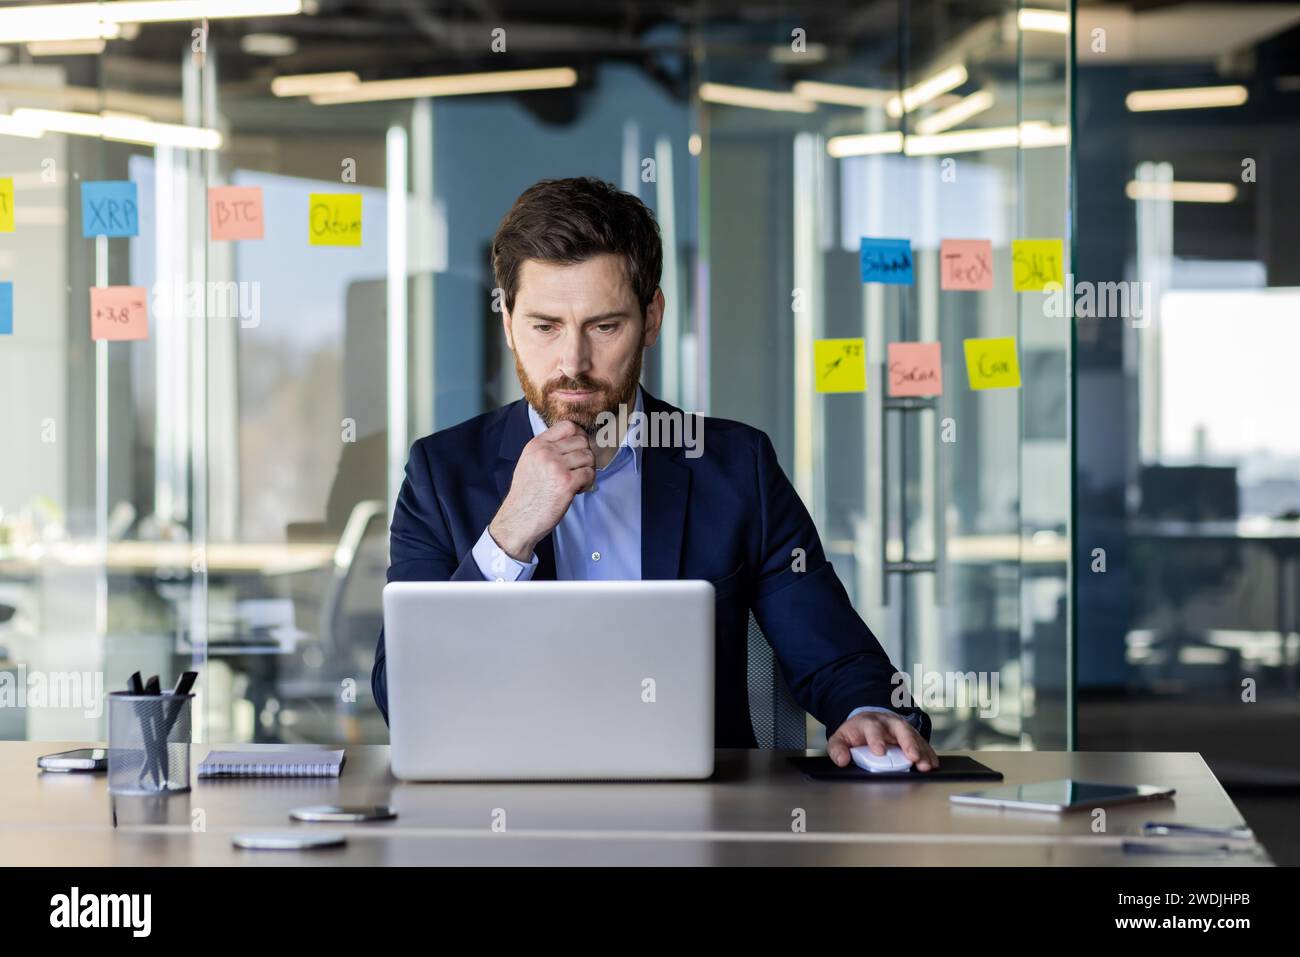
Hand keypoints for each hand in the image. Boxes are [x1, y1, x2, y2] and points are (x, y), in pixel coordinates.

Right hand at [489, 420, 594, 560]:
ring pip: (588, 457)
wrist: (518, 519)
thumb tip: (574, 441)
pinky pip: (589, 473)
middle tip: (578, 469)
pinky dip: (588, 482)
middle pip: (582, 441)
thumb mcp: (529, 462)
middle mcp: (546, 452)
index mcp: (536, 445)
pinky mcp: (566, 483)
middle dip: (585, 456)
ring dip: (587, 470)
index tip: (579, 448)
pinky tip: (577, 490)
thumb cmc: (526, 495)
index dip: (579, 436)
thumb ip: (547, 449)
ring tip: (576, 482)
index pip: (568, 426)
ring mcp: (556, 467)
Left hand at [827, 712, 938, 771]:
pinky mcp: (912, 737)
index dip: (876, 739)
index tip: (879, 751)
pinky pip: (923, 744)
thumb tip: (842, 760)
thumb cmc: (856, 733)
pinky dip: (929, 754)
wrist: (869, 722)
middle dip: (908, 743)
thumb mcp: (841, 738)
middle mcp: (889, 723)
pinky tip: (932, 763)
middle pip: (900, 729)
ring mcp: (902, 729)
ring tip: (925, 765)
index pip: (873, 728)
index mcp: (869, 723)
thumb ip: (838, 749)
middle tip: (912, 757)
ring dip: (921, 751)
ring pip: (914, 736)